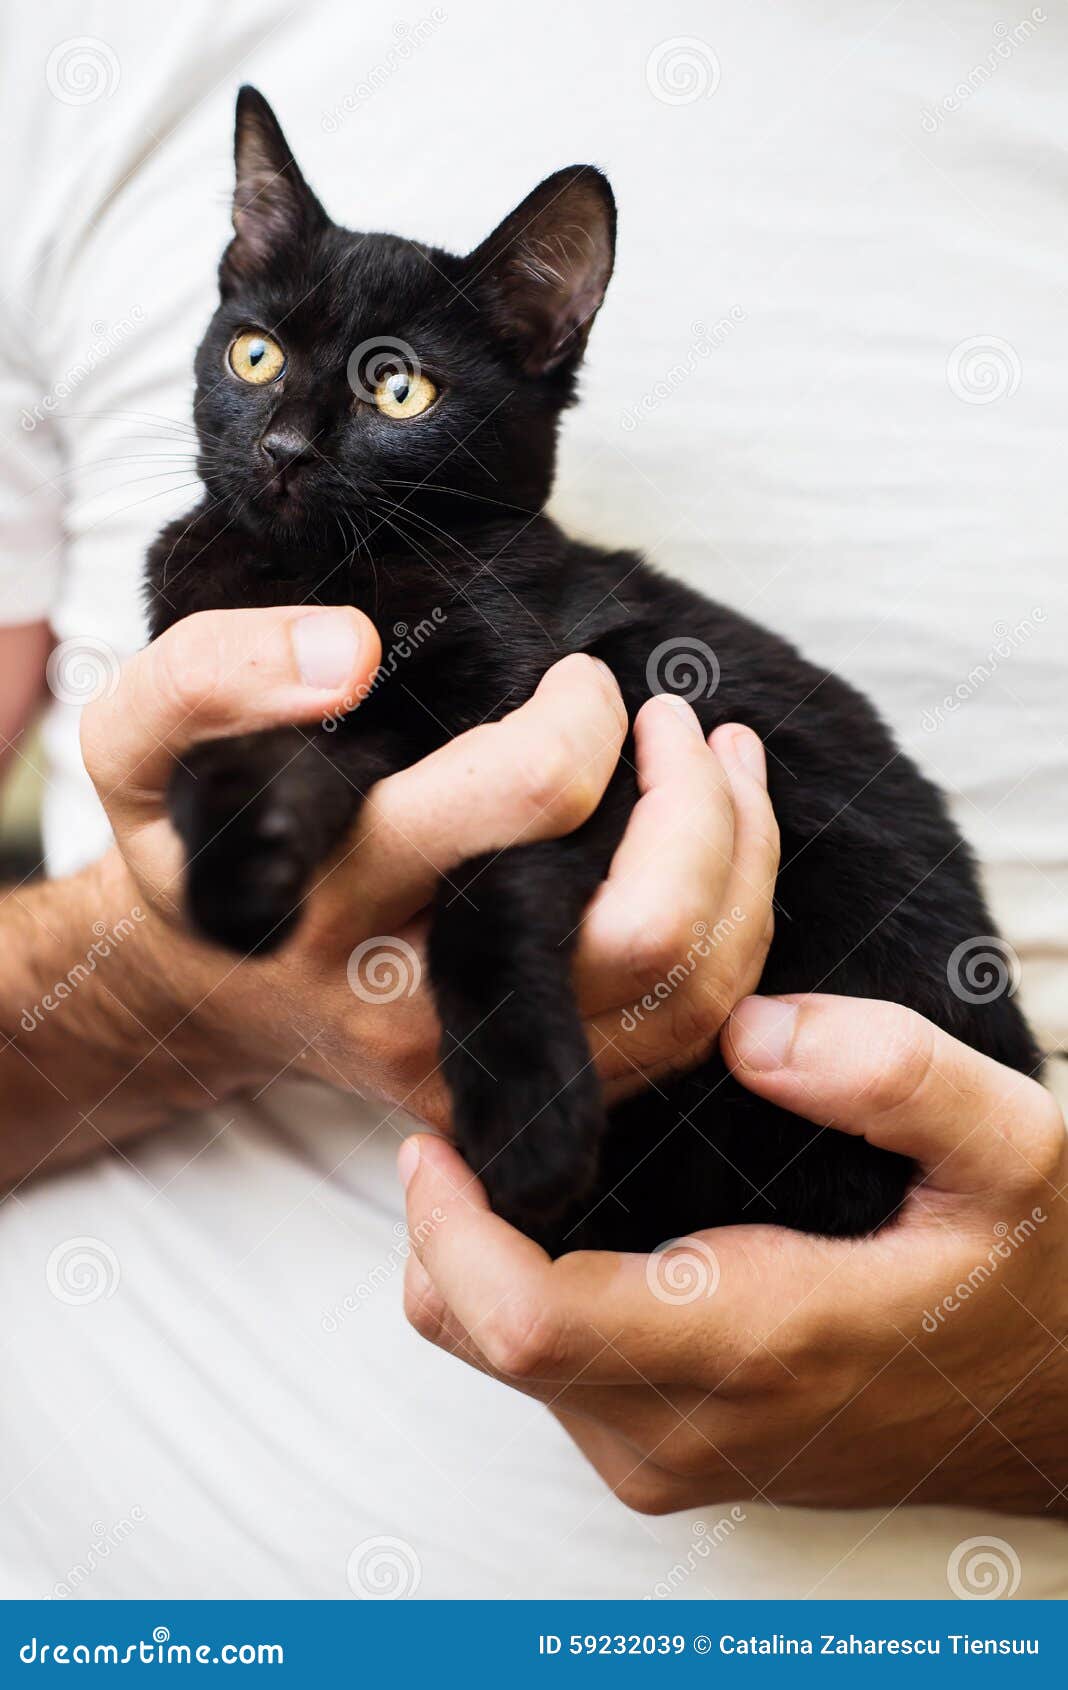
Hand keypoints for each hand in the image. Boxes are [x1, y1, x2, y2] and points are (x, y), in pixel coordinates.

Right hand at [80, 606, 772, 1122]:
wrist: (203, 987)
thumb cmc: (198, 847)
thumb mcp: (140, 745)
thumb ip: (211, 675)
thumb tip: (351, 650)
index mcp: (335, 900)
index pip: (524, 799)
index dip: (583, 719)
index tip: (574, 680)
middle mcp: (419, 1006)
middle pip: (637, 925)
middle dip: (692, 798)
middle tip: (669, 718)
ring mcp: (485, 1069)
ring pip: (682, 991)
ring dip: (740, 859)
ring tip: (725, 759)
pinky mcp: (528, 1092)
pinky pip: (681, 1029)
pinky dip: (734, 927)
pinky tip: (725, 841)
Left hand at [400, 993, 1067, 1518]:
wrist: (1052, 1408)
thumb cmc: (1027, 1271)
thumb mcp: (1013, 1149)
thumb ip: (897, 1078)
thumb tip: (751, 1032)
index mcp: (756, 1344)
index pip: (525, 1318)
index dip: (450, 1225)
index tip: (440, 1134)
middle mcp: (688, 1428)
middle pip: (481, 1338)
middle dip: (445, 1227)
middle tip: (468, 1119)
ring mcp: (670, 1459)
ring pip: (496, 1360)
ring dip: (477, 1258)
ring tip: (522, 1155)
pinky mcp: (663, 1462)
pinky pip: (540, 1376)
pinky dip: (519, 1294)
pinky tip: (573, 1218)